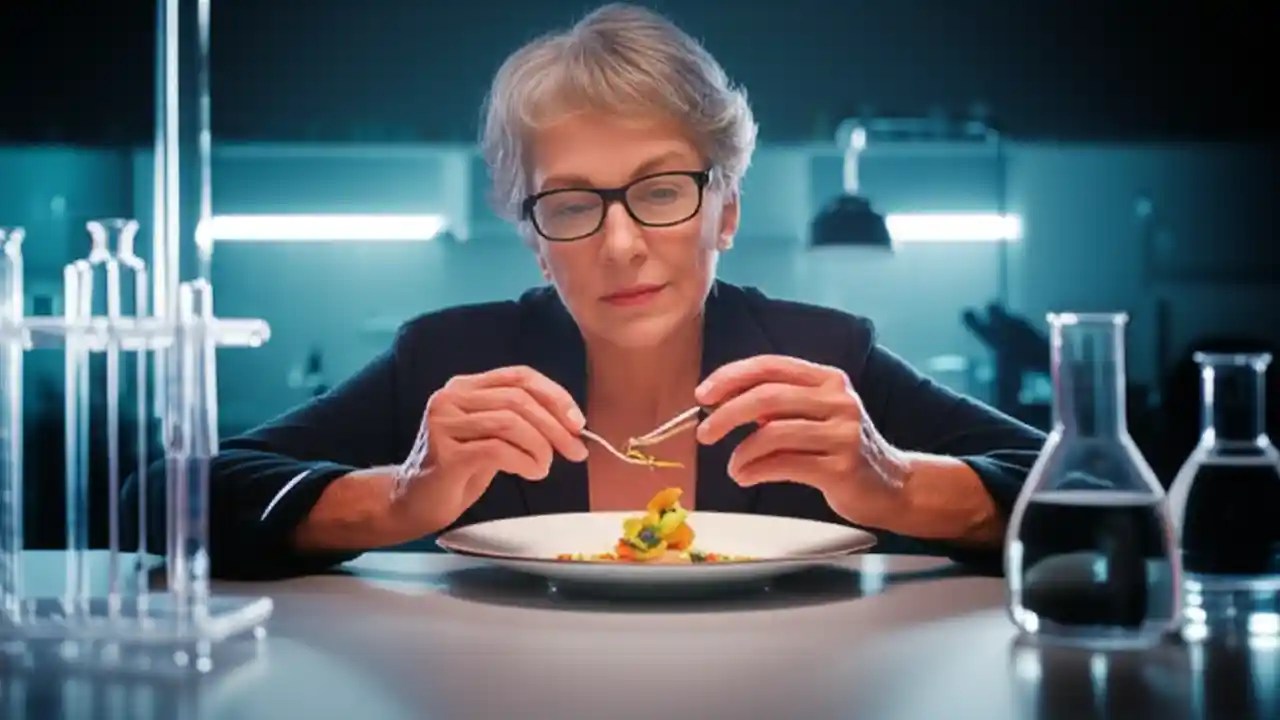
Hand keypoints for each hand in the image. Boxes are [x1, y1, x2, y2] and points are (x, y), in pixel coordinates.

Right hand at [394, 366, 588, 527]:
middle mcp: (451, 397)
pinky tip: (531, 472)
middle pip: (518, 399)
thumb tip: (571, 423)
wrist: (415, 502)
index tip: (578, 422)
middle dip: (555, 426)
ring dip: (540, 446)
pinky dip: (525, 461)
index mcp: (465, 386)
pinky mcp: (446, 454)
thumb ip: (521, 420)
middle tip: (576, 451)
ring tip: (544, 466)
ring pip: (510, 422)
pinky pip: (498, 450)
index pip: (519, 376)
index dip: (555, 395)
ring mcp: (444, 424)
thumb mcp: (493, 435)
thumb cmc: (460, 469)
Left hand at [694, 354, 910, 525]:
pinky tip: (745, 476)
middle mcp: (838, 400)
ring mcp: (843, 434)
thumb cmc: (843, 449)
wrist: (892, 486)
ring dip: (741, 452)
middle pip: (767, 397)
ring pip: (772, 433)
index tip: (703, 395)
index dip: (731, 377)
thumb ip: (779, 404)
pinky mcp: (841, 467)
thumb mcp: (817, 414)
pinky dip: (755, 470)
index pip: (771, 366)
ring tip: (733, 466)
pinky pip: (784, 464)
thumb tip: (725, 401)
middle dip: (727, 414)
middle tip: (704, 433)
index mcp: (828, 380)